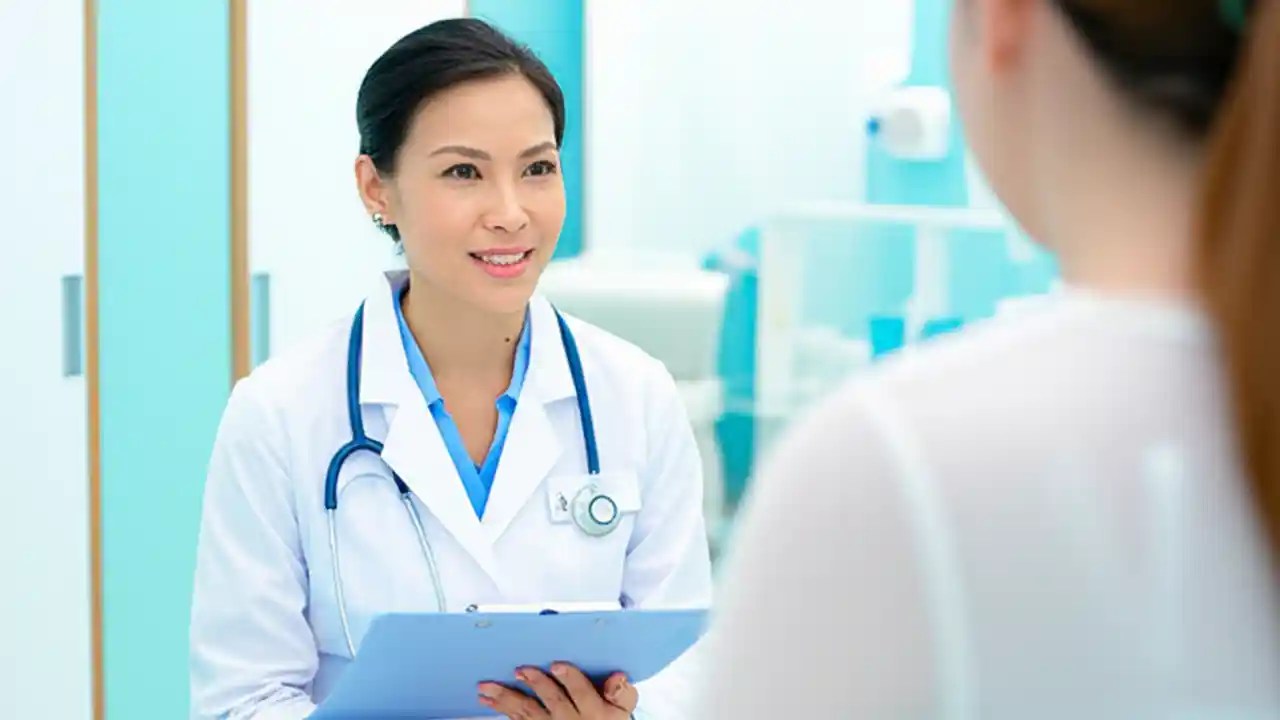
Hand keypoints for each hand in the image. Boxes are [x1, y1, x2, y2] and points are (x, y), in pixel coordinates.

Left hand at [478, 662, 637, 718]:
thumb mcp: (622, 710)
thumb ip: (623, 693)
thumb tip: (617, 677)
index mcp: (595, 711)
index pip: (583, 693)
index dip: (571, 679)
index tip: (557, 664)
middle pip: (553, 702)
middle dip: (537, 685)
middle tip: (521, 670)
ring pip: (528, 713)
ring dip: (507, 699)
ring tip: (490, 687)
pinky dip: (502, 709)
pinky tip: (488, 699)